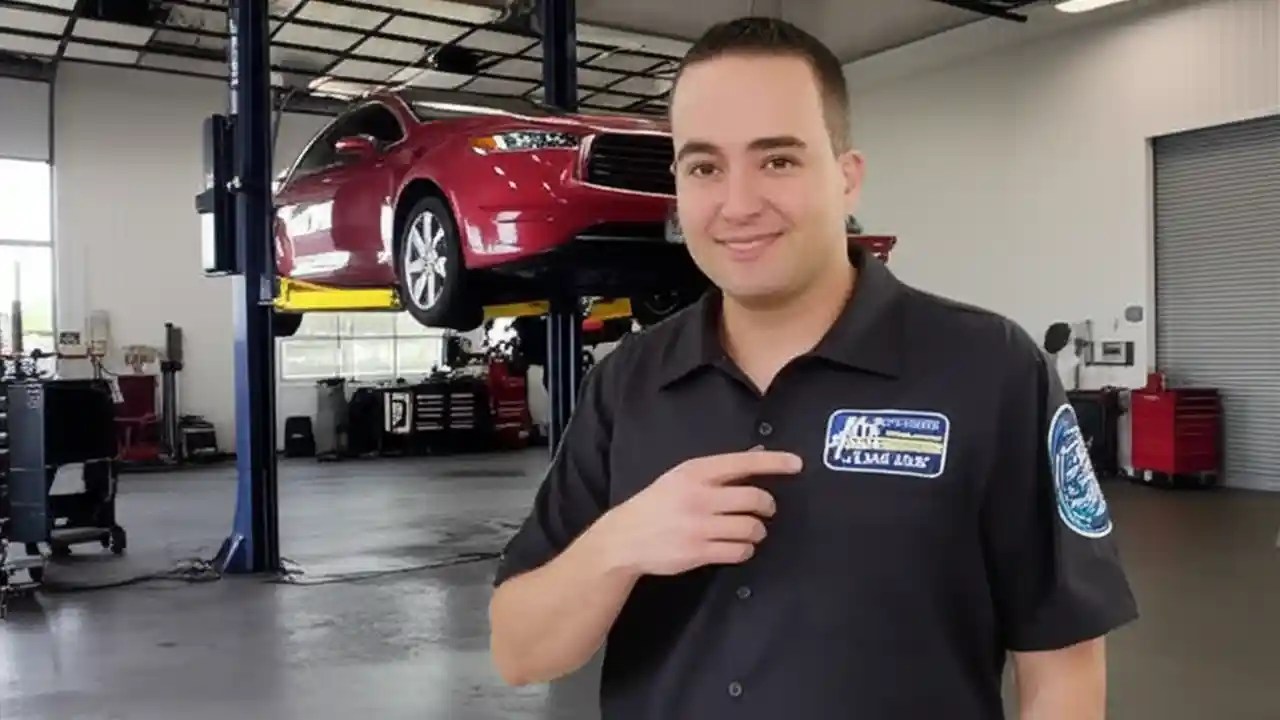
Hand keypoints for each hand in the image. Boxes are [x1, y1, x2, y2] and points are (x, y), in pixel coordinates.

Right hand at [592, 450, 802, 576]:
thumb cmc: (657, 503)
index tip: (797, 464)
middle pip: (754, 498)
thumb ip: (717, 471)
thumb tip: (758, 455)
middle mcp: (698, 496)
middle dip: (768, 505)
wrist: (625, 538)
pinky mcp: (698, 552)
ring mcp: (698, 526)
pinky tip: (738, 547)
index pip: (743, 462)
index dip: (774, 462)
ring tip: (751, 530)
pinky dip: (745, 549)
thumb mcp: (681, 477)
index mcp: (694, 472)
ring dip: (758, 530)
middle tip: (767, 509)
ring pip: (751, 527)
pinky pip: (739, 551)